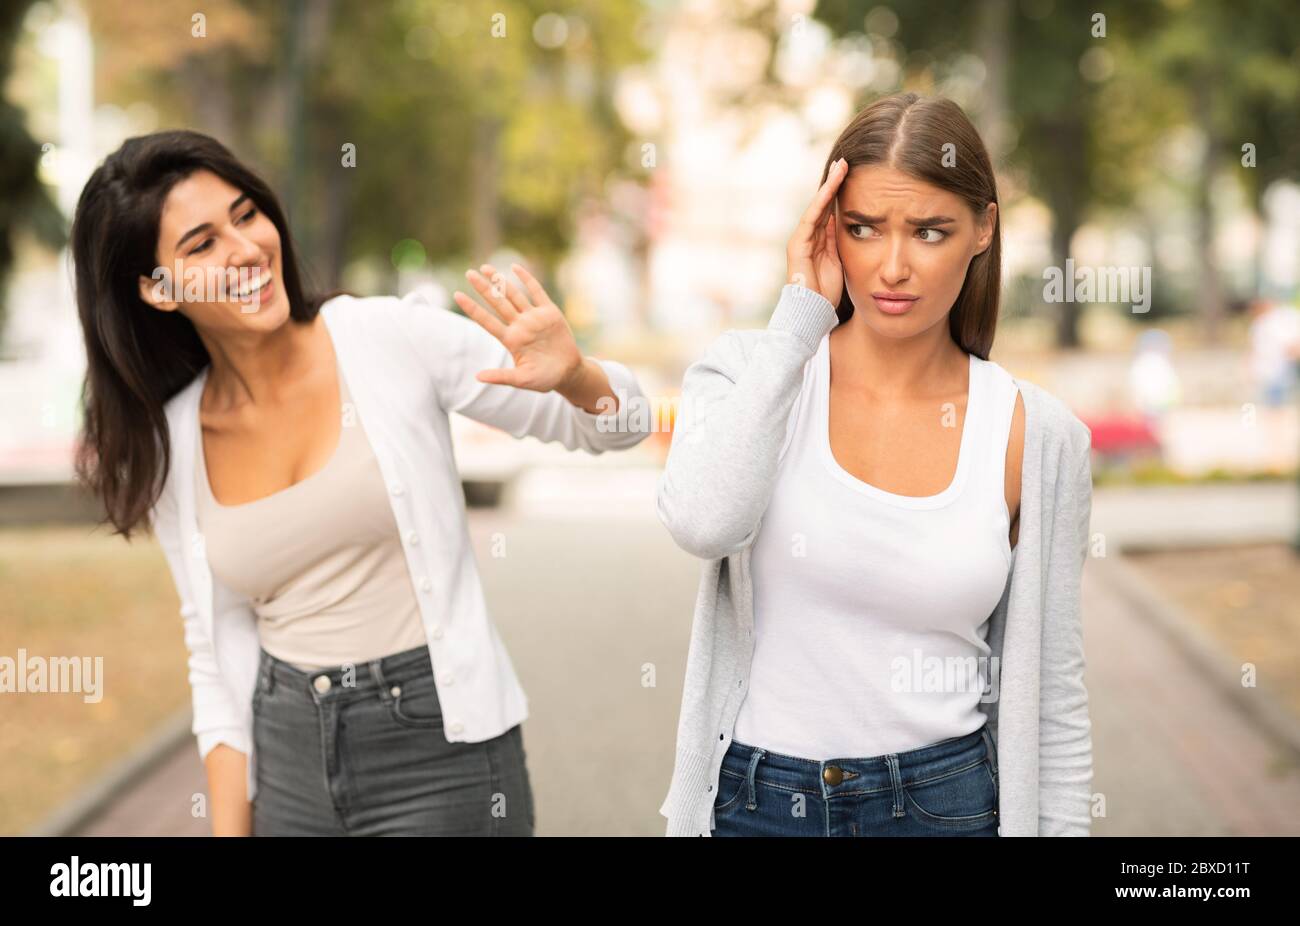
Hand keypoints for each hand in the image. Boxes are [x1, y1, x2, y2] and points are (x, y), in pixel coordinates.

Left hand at [453, 262, 584, 392]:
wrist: (568, 373)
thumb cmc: (544, 378)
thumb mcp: (522, 379)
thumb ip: (501, 376)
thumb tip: (477, 377)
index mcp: (511, 340)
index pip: (486, 321)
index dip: (472, 308)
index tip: (457, 295)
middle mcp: (519, 325)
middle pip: (497, 303)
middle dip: (483, 288)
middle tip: (468, 273)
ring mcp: (534, 317)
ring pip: (513, 295)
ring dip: (500, 281)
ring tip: (485, 268)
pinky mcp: (549, 312)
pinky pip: (537, 291)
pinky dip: (527, 279)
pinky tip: (515, 268)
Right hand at [786, 156, 847, 305]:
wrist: (811, 311)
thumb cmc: (827, 293)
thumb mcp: (841, 262)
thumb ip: (842, 243)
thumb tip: (849, 223)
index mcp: (820, 241)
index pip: (831, 211)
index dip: (841, 193)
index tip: (853, 175)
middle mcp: (809, 236)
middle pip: (823, 203)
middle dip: (834, 182)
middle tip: (846, 162)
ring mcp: (802, 239)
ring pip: (818, 205)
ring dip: (830, 185)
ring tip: (842, 166)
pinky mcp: (798, 244)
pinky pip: (812, 217)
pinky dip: (822, 200)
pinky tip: (832, 185)